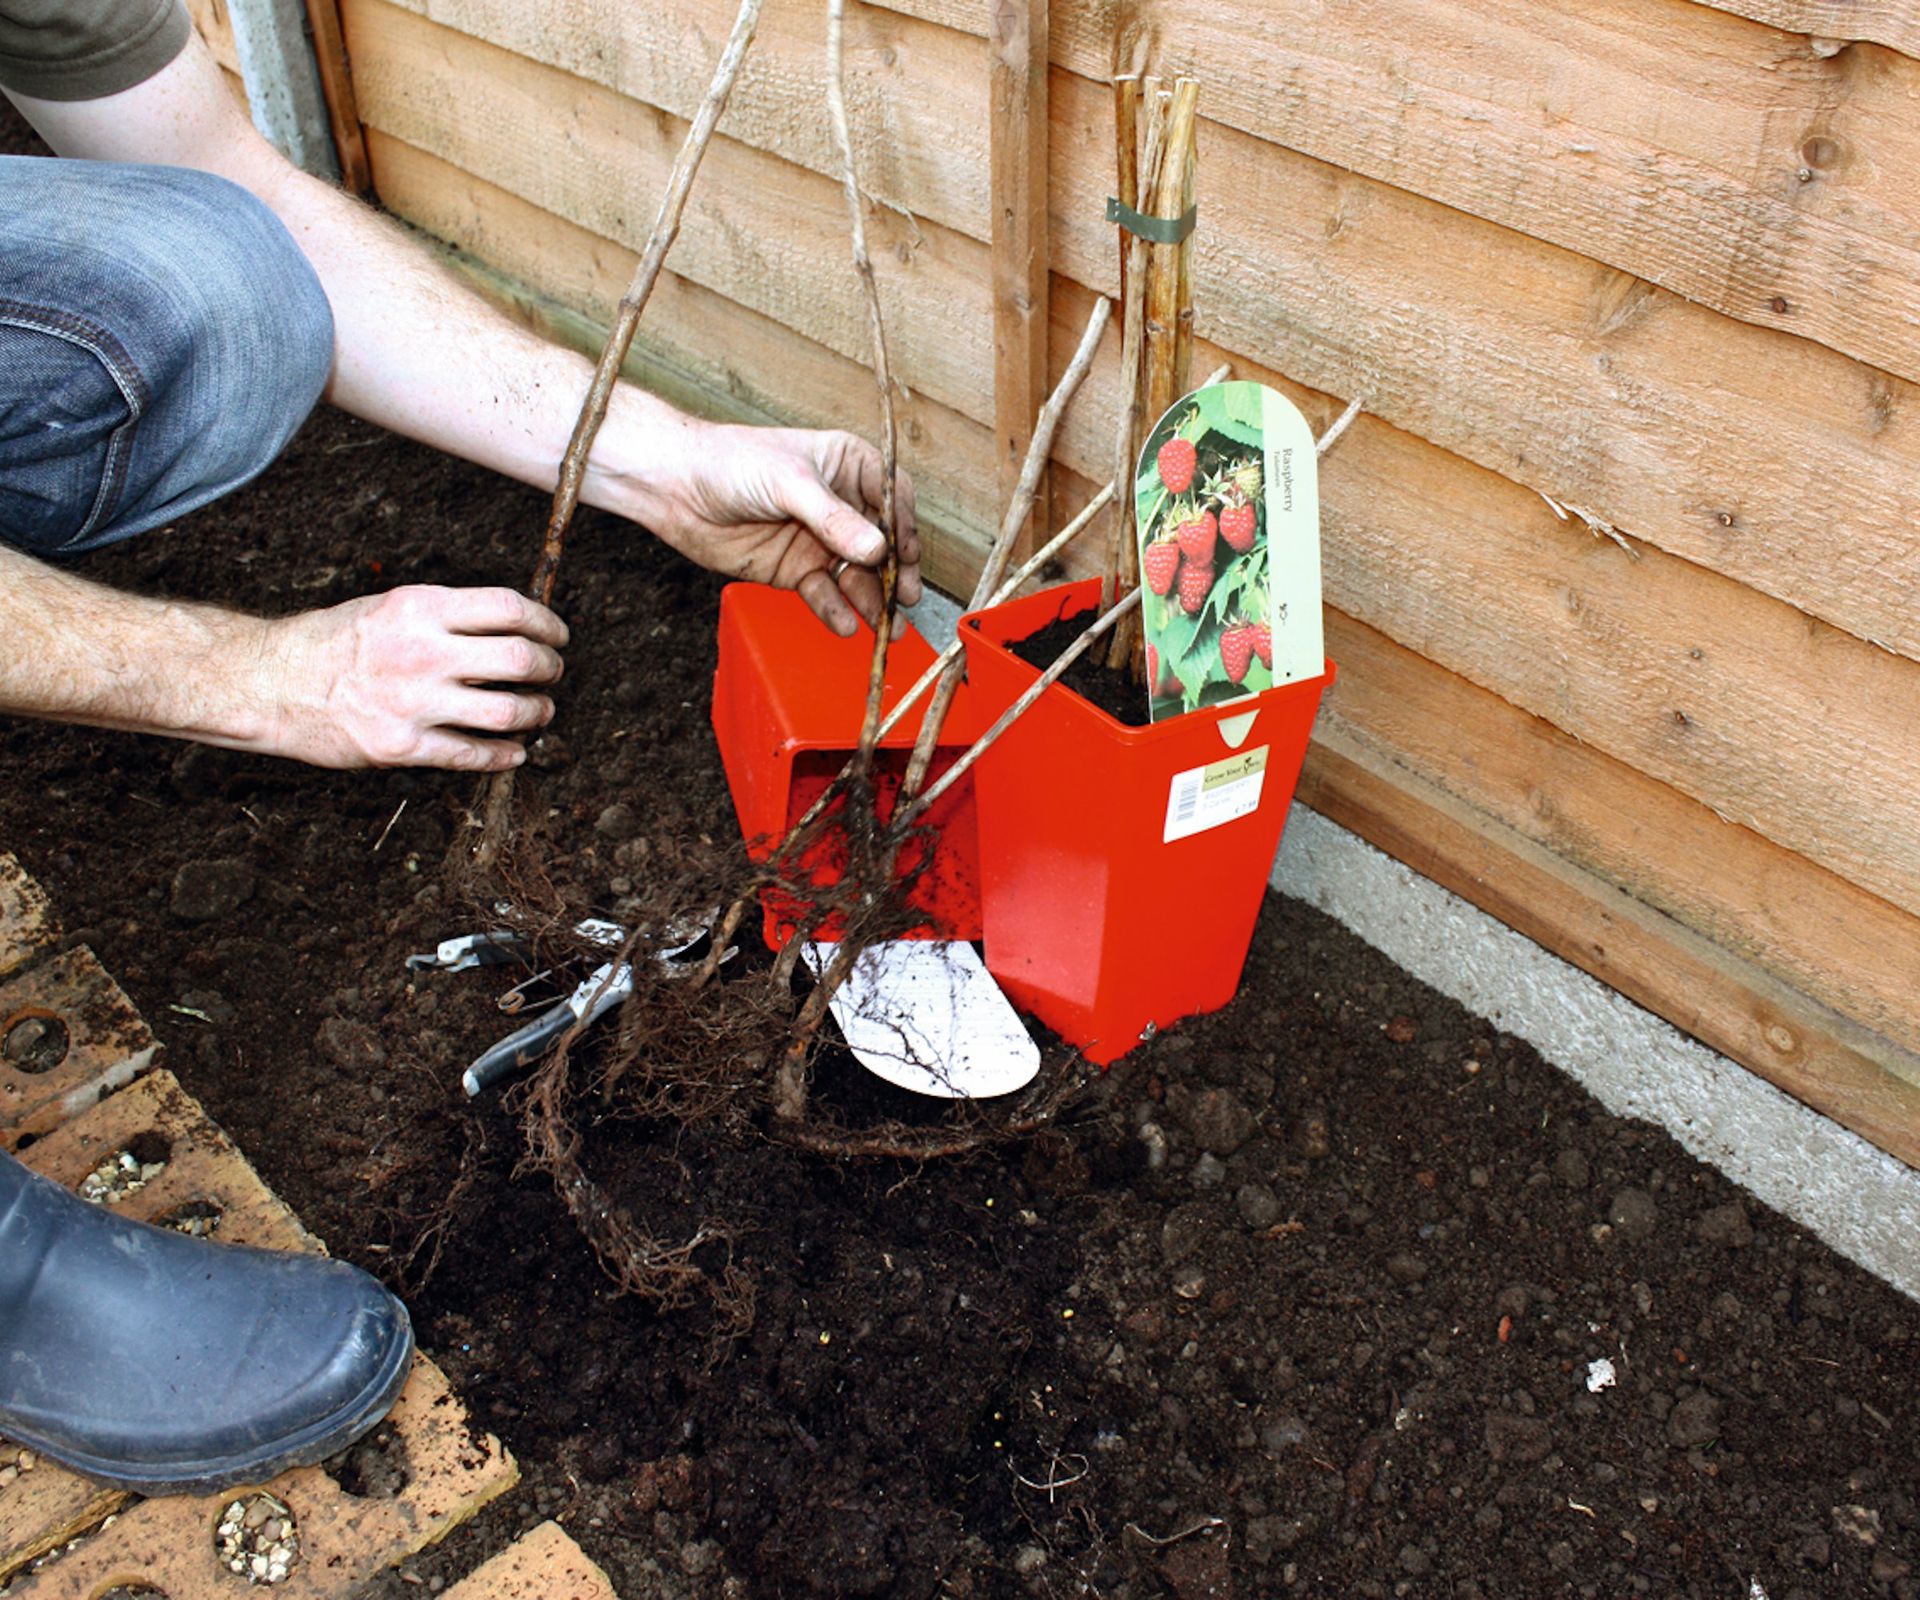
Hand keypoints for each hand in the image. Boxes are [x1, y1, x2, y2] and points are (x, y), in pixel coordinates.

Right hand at [258, 586, 567, 769]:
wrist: (269, 683)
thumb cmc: (333, 643)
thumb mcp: (390, 609)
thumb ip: (447, 618)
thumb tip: (513, 629)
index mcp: (419, 608)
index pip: (509, 607)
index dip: (547, 622)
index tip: (557, 635)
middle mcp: (421, 652)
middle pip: (520, 659)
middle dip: (549, 668)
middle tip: (552, 673)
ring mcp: (413, 702)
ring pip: (508, 712)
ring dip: (537, 714)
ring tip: (540, 713)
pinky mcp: (402, 747)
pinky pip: (473, 755)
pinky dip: (504, 756)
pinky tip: (514, 753)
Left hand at [640, 421, 920, 635]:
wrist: (676, 489)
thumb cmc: (730, 463)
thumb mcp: (788, 482)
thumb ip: (832, 518)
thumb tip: (877, 549)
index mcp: (847, 466)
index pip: (892, 497)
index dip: (903, 527)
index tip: (906, 554)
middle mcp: (839, 505)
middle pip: (882, 544)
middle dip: (895, 573)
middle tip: (905, 598)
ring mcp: (820, 540)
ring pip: (858, 575)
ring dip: (874, 602)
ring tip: (888, 629)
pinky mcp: (796, 570)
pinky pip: (824, 594)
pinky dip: (836, 611)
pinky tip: (847, 624)